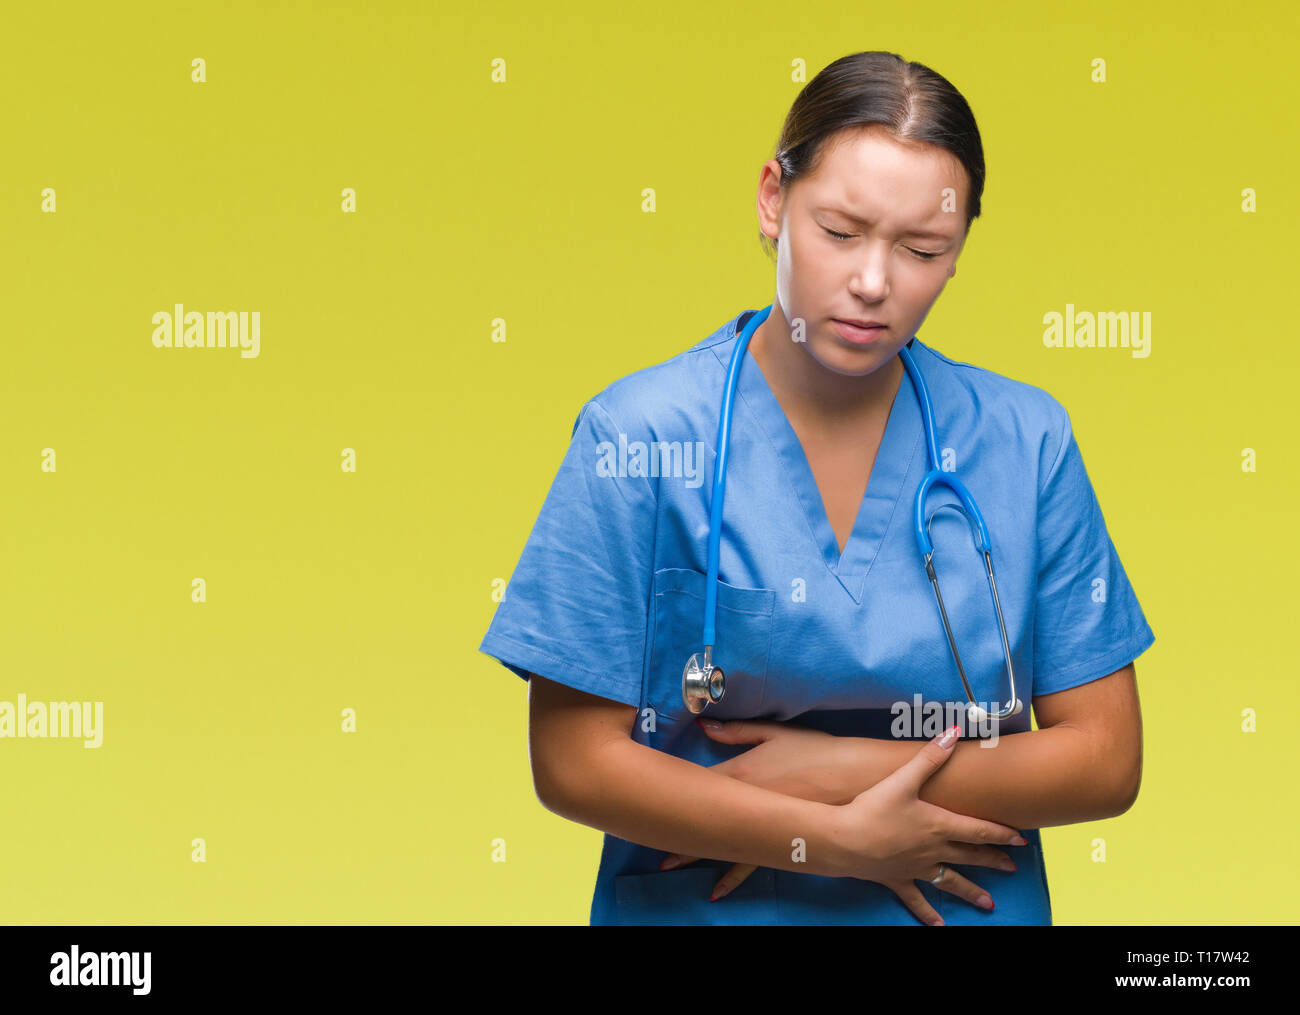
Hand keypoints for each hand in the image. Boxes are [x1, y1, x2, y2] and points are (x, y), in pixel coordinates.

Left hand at [658, 718, 848, 899]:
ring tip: (667, 866)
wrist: (856, 777)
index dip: (670, 791)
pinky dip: (730, 877)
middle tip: (645, 839)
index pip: (696, 785)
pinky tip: (716, 891)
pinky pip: (748, 862)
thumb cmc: (816, 750)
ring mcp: (760, 827)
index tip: (646, 794)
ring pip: (718, 844)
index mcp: (740, 774)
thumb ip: (737, 731)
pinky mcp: (777, 842)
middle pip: (700, 818)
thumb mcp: (775, 733)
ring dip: (691, 855)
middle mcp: (744, 804)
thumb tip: (703, 726)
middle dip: (673, 829)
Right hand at [824, 725, 1025, 925]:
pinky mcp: (898, 880)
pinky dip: (928, 913)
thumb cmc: (874, 809)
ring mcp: (917, 869)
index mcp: (939, 826)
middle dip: (993, 861)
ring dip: (972, 892)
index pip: (978, 830)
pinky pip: (917, 900)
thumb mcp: (903, 780)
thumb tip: (954, 734)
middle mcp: (934, 850)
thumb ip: (929, 757)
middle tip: (1013, 867)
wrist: (845, 841)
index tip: (1021, 839)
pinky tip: (939, 925)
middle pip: (971, 856)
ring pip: (951, 882)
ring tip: (989, 904)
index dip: (1001, 833)